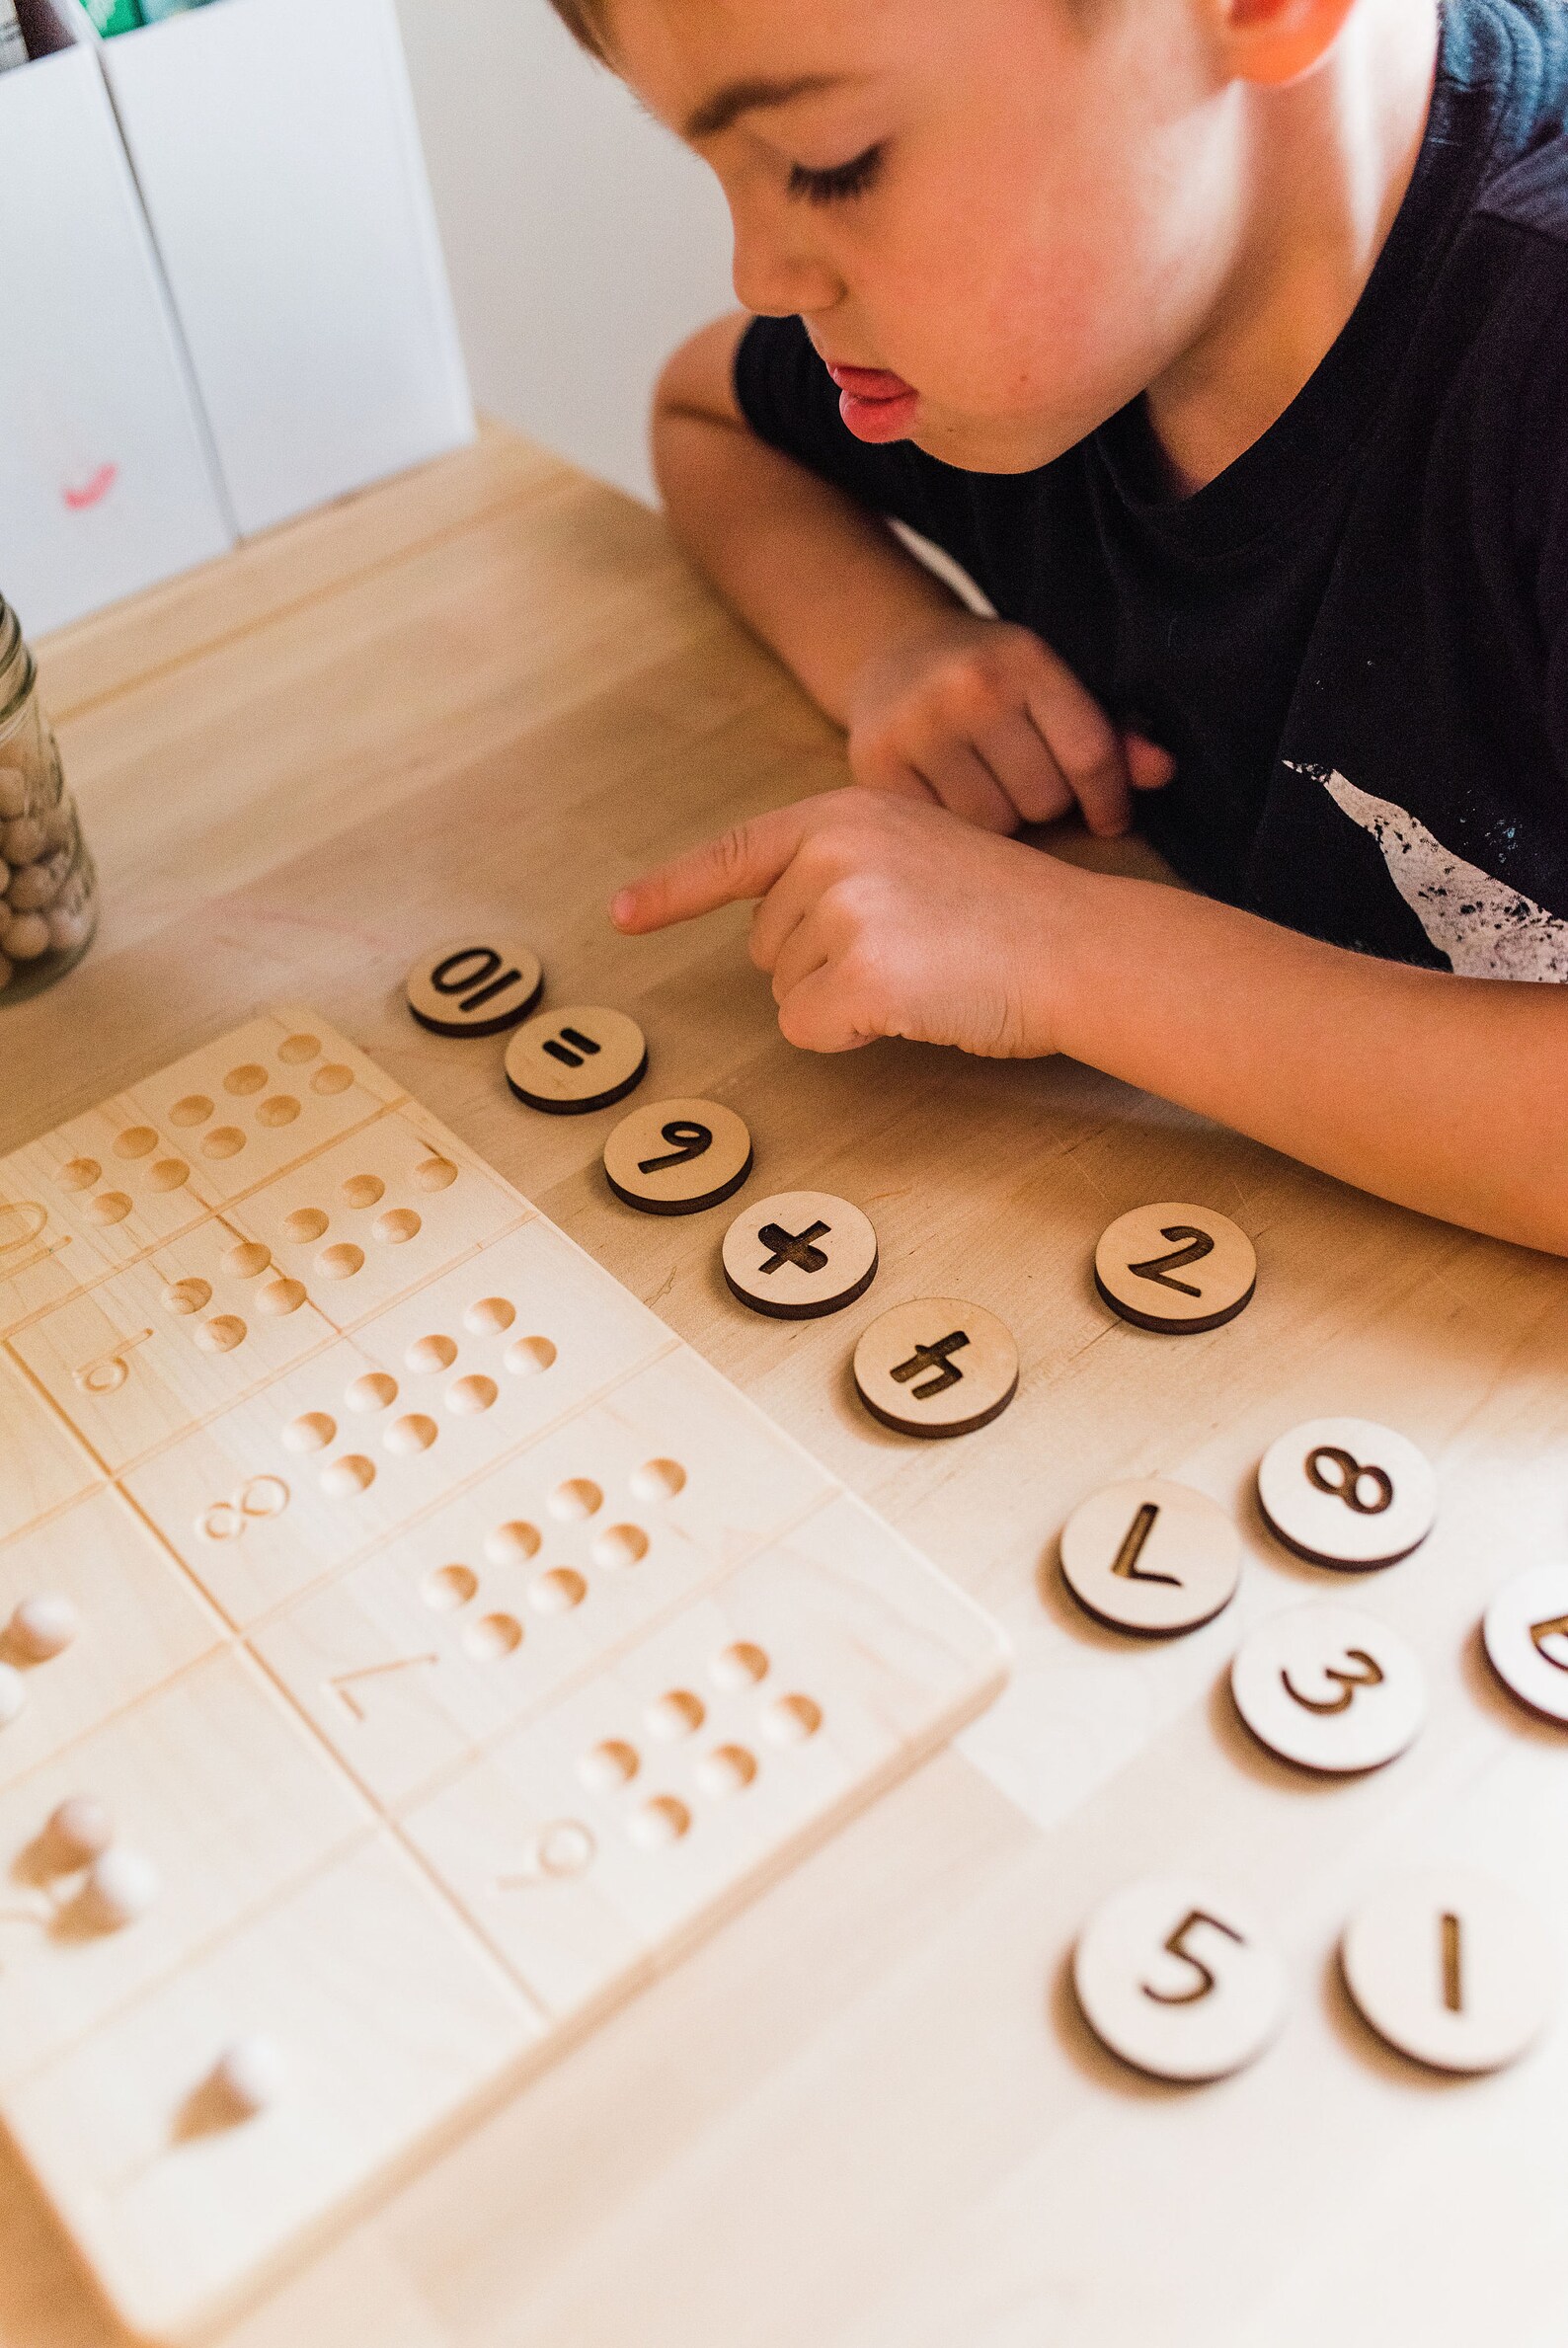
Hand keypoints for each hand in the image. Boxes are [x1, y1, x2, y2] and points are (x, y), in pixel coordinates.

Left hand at [610, 788, 1087, 1057]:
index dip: (671, 892)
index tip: (621, 917)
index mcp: (840, 816)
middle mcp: (830, 855)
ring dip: (842, 999)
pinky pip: (807, 1030)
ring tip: (923, 969)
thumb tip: (775, 924)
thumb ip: (842, 867)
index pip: (735, 854)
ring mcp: (842, 915)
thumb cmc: (1007, 911)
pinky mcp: (858, 978)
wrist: (1079, 945)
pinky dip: (849, 1035)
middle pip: (765, 945)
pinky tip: (912, 1006)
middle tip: (911, 947)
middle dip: (821, 962)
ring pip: (787, 992)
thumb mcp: (915, 850)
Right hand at [845, 613, 1173, 837]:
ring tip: (988, 789)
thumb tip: (1163, 772)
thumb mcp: (1051, 683)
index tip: (1109, 819)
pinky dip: (954, 827)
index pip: (1089, 755)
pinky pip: (942, 833)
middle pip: (1044, 799)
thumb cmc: (992, 679)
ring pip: (995, 825)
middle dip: (1047, 802)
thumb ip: (1109, 730)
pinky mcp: (876, 764)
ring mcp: (917, 727)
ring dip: (1002, 820)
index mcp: (1024, 660)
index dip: (1109, 800)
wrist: (891, 651)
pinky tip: (950, 797)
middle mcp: (968, 689)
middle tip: (1027, 782)